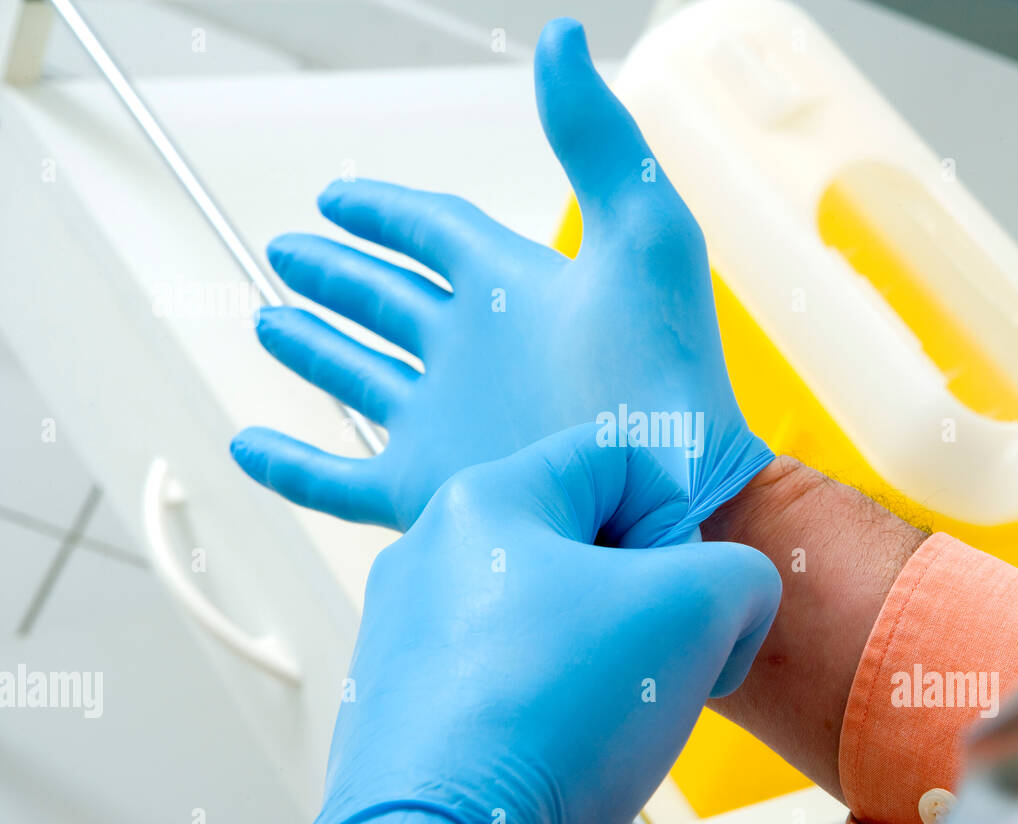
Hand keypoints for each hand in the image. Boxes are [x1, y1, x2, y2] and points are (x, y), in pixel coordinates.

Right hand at [231, 17, 771, 540]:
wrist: (676, 494)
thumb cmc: (672, 372)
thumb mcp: (641, 235)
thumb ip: (596, 139)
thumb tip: (562, 37)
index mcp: (514, 289)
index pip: (436, 236)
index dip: (386, 212)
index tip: (335, 196)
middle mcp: (476, 354)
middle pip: (391, 302)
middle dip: (338, 275)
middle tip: (286, 250)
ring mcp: (450, 425)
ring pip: (361, 378)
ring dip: (314, 349)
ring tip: (267, 321)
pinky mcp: (430, 490)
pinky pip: (341, 480)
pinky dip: (293, 468)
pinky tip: (250, 446)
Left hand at [294, 424, 781, 823]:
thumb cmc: (544, 726)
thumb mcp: (695, 613)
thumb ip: (740, 571)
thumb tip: (733, 593)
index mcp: (487, 498)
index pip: (624, 456)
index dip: (681, 517)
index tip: (685, 590)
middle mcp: (432, 552)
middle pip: (586, 534)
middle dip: (648, 594)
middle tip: (663, 656)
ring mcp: (410, 629)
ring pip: (550, 607)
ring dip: (607, 649)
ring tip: (611, 712)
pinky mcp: (406, 700)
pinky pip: (508, 670)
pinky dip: (554, 698)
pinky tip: (565, 745)